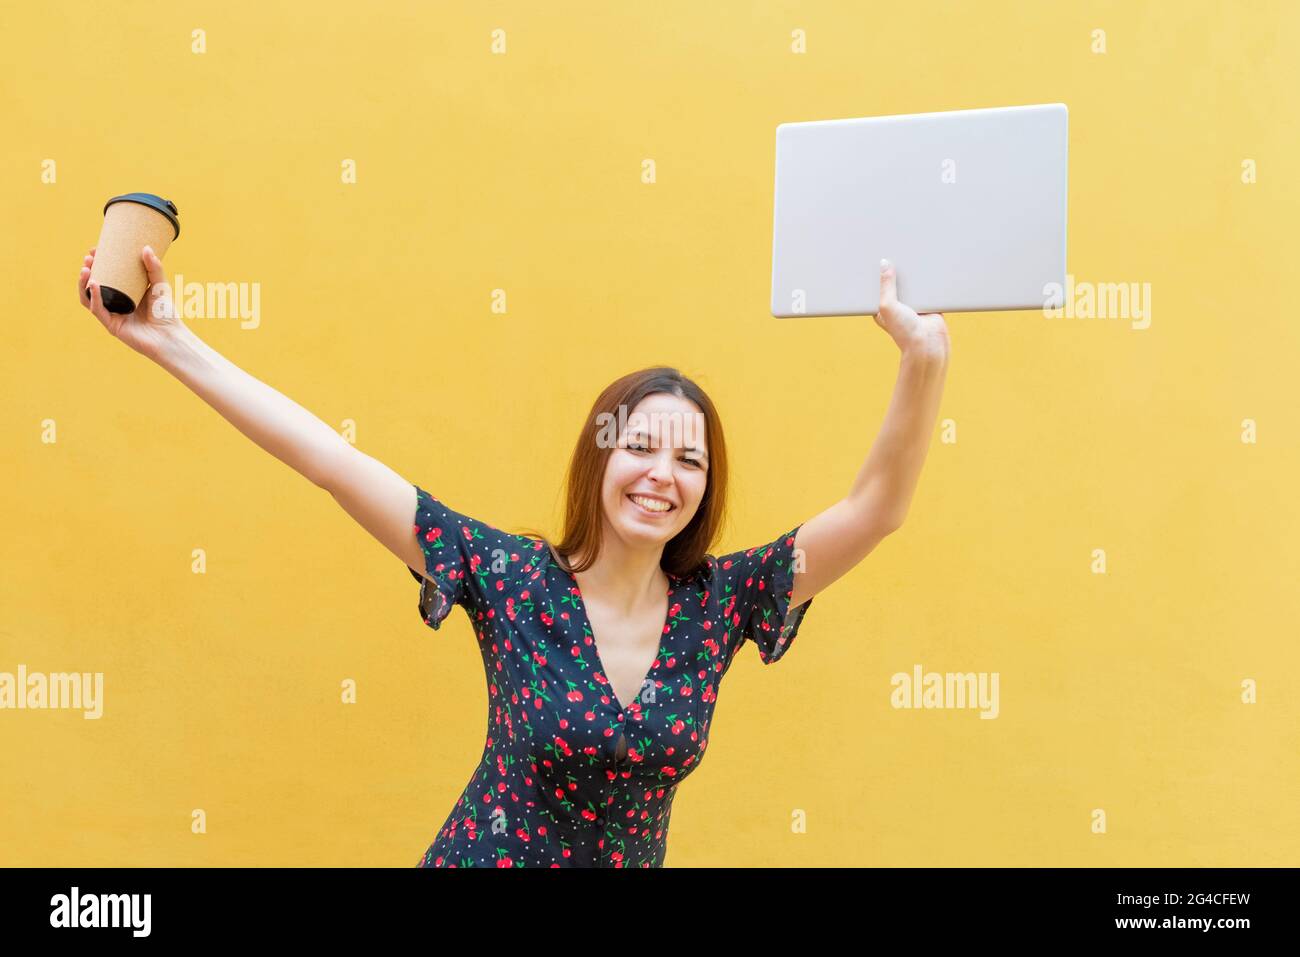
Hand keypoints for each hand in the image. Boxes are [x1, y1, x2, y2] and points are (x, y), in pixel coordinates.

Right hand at [79, 245, 183, 361]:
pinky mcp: (111, 325)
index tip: (94, 249)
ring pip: (89, 297)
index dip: (98, 263)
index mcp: (123, 293)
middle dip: (88, 270)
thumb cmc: (166, 313)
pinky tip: (93, 284)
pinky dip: (94, 296)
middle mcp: (115, 304)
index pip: (106, 276)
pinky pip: (97, 309)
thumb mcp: (160, 285)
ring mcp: (111, 315)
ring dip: (84, 283)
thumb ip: (154, 268)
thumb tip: (146, 247)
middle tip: (88, 258)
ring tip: (85, 269)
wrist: (170, 336)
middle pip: (94, 286)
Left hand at [873, 258, 949, 362]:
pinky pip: (928, 286)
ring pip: (913, 282)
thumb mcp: (887, 306)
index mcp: (883, 307)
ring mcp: (914, 303)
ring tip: (910, 251)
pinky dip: (929, 278)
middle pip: (896, 281)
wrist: (928, 344)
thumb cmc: (904, 331)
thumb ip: (886, 285)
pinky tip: (927, 264)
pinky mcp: (929, 302)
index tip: (873, 257)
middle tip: (893, 248)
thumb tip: (884, 263)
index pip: (878, 286)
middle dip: (896, 269)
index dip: (876, 274)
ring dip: (913, 272)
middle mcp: (898, 304)